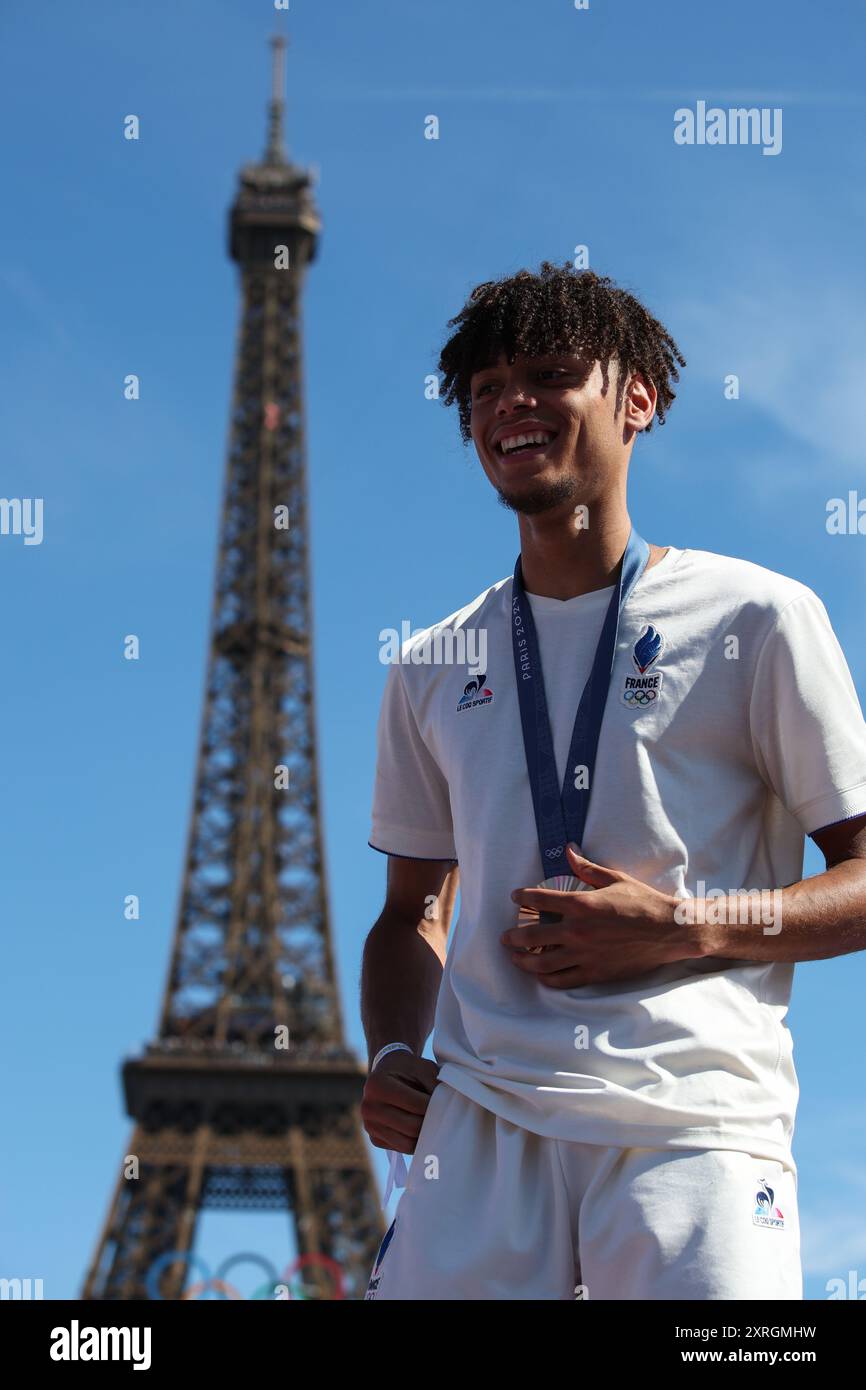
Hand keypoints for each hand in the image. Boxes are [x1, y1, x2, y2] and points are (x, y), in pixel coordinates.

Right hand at [361, 1051, 439, 1153]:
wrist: (387, 1071)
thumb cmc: (408, 1068)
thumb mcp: (424, 1068)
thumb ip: (436, 1086)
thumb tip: (448, 1111)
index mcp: (378, 1085)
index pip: (416, 1105)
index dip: (437, 1105)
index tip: (446, 1102)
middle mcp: (368, 1107)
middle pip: (412, 1127)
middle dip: (432, 1122)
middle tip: (443, 1115)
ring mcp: (369, 1125)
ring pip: (408, 1144)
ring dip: (424, 1135)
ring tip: (432, 1121)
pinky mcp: (374, 1139)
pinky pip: (402, 1148)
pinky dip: (415, 1141)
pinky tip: (418, 1126)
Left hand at [502, 844, 697, 987]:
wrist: (668, 931)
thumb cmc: (642, 901)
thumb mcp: (614, 878)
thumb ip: (586, 867)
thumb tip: (568, 849)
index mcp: (580, 904)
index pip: (539, 899)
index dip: (522, 897)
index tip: (515, 897)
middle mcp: (577, 931)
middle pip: (532, 936)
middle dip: (513, 936)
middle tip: (504, 936)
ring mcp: (585, 955)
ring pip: (542, 964)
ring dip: (523, 961)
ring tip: (515, 957)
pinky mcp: (595, 973)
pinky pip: (563, 980)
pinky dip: (547, 979)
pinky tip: (541, 975)